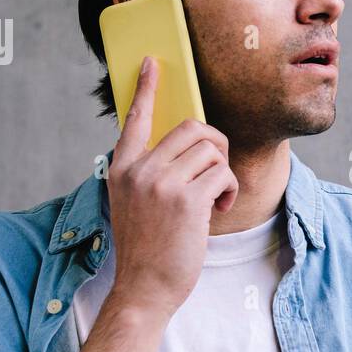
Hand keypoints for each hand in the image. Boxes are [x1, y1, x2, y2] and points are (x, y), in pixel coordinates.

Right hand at [105, 56, 238, 321]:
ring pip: (213, 150)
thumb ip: (148, 173)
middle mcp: (139, 170)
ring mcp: (162, 184)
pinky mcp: (187, 200)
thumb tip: (184, 146)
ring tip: (215, 199)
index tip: (153, 63)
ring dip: (223, 173)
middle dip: (217, 144)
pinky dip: (229, 191)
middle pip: (193, 128)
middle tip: (217, 170)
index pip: (136, 118)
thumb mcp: (132, 203)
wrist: (144, 289)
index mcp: (122, 168)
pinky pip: (223, 175)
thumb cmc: (146, 247)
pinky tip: (219, 210)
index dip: (147, 88)